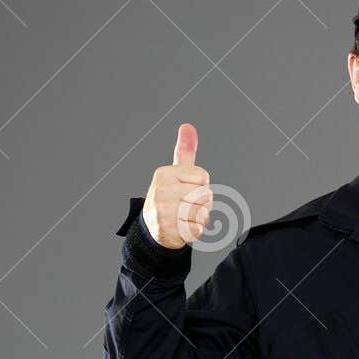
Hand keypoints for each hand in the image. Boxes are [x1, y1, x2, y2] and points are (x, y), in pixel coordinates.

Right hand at [142, 122, 212, 247]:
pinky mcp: (168, 229)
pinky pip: (196, 230)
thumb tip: (188, 127)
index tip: (188, 190)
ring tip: (186, 217)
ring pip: (202, 213)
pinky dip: (195, 231)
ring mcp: (163, 210)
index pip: (203, 177)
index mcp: (165, 173)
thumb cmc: (169, 198)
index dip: (202, 186)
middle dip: (203, 204)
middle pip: (205, 195)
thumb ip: (184, 151)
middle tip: (188, 206)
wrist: (153, 228)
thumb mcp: (176, 172)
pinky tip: (183, 228)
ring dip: (199, 219)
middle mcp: (162, 190)